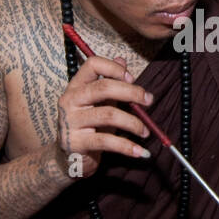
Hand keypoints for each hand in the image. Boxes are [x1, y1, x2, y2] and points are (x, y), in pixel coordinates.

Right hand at [56, 54, 152, 178]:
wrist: (69, 158)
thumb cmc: (89, 127)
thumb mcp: (99, 103)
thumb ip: (110, 83)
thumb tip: (122, 59)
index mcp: (76, 86)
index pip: (92, 64)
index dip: (115, 68)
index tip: (132, 78)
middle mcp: (70, 100)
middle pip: (103, 87)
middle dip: (132, 92)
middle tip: (149, 101)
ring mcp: (71, 122)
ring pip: (108, 115)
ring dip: (133, 123)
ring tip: (145, 132)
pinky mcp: (76, 143)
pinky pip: (106, 142)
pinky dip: (127, 146)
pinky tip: (140, 151)